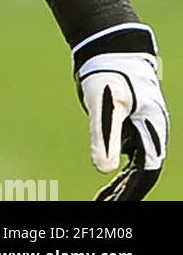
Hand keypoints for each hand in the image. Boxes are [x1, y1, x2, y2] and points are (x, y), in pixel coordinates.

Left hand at [74, 26, 167, 199]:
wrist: (109, 47)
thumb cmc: (108, 72)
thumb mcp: (103, 104)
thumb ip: (103, 136)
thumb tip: (103, 171)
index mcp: (151, 130)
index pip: (145, 173)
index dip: (131, 193)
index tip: (114, 206)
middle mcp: (150, 133)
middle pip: (142, 174)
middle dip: (126, 194)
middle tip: (104, 207)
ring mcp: (141, 130)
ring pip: (135, 167)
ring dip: (122, 186)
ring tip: (104, 202)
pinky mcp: (129, 125)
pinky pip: (127, 155)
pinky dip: (118, 170)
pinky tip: (110, 182)